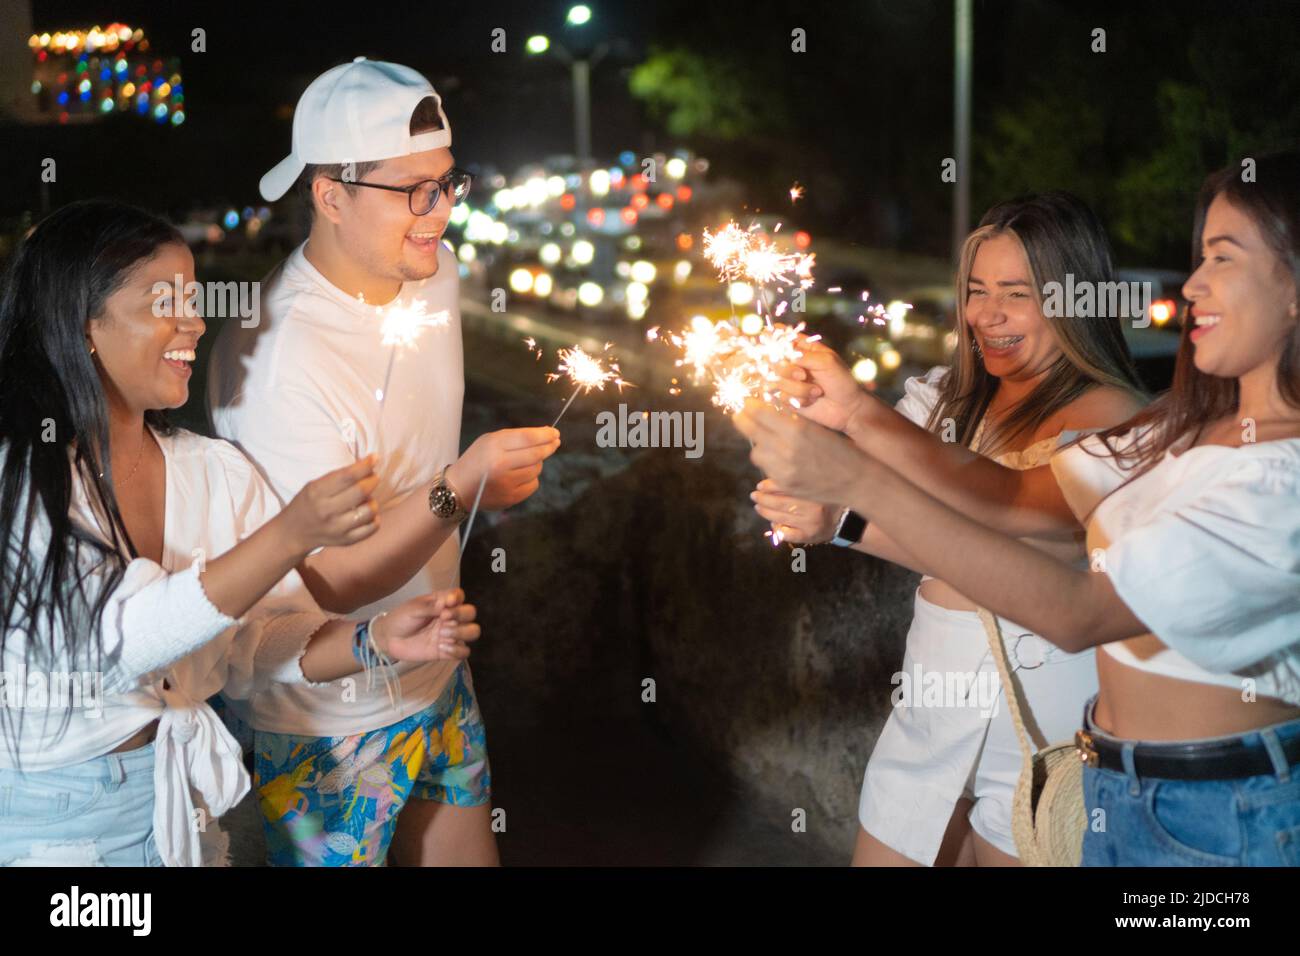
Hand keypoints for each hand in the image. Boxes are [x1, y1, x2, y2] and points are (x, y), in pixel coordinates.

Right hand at [279, 455, 379, 555]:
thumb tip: (367, 466)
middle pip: (361, 491)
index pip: (347, 476)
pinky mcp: (346, 540)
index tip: (374, 458)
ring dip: (373, 500)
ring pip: (370, 510)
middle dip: (373, 480)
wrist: (293, 533)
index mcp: (317, 492)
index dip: (365, 465)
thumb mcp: (314, 485)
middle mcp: (327, 511)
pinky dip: (374, 517)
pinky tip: (367, 513)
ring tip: (366, 498)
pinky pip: (372, 527)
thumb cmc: (308, 504)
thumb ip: (338, 477)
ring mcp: (337, 528)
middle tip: (373, 476)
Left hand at [372, 589, 479, 661]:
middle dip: (461, 616)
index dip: (458, 600)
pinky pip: (464, 652)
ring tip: (442, 635)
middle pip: (470, 613)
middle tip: (443, 620)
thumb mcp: (413, 609)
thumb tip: (450, 602)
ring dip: (461, 633)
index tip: (446, 605)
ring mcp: (450, 634)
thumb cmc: (400, 619)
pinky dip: (457, 650)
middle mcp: (450, 617)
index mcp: (442, 602)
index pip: (460, 596)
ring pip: (472, 632)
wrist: (389, 639)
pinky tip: (442, 648)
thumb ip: (431, 606)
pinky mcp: (447, 651)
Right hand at [445, 427, 560, 511]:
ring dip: (536, 463)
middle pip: (536, 454)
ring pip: (536, 469)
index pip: (528, 438)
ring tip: (523, 461)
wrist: (458, 489)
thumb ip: (516, 437)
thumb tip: (547, 434)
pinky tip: (518, 476)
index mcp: (494, 446)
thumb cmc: (477, 460)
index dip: (545, 435)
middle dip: (549, 447)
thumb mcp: (489, 441)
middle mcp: (500, 465)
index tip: (555, 433)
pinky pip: (533, 484)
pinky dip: (530, 478)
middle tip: (555, 443)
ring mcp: (506, 483)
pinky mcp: (511, 498)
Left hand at [733, 400, 876, 507]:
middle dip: (743, 421)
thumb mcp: (817, 428)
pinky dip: (769, 461)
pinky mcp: (784, 484)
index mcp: (797, 429)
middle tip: (741, 415)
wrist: (855, 481)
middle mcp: (787, 449)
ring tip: (766, 439)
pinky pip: (766, 469)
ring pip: (756, 452)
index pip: (759, 412)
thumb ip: (791, 418)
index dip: (749, 406)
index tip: (746, 402)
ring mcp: (783, 470)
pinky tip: (777, 457)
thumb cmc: (839, 450)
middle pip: (750, 431)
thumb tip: (766, 405)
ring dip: (758, 444)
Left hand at [749, 479, 838, 544]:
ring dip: (766, 512)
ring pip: (780, 518)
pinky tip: (773, 523)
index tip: (760, 485)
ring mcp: (810, 525)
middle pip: (780, 504)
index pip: (786, 488)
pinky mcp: (808, 537)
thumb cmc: (828, 499)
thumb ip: (798, 482)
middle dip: (763, 499)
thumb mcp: (816, 486)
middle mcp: (813, 509)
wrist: (846, 520)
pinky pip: (787, 534)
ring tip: (758, 507)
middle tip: (754, 496)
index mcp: (815, 493)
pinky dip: (777, 529)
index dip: (770, 486)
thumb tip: (771, 478)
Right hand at [774, 338, 872, 432]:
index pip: (779, 337)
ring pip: (775, 381)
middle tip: (803, 375)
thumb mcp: (826, 361)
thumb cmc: (841, 380)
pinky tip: (812, 401)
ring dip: (798, 388)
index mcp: (801, 348)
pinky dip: (799, 399)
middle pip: (771, 360)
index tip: (778, 349)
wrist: (847, 408)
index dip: (772, 340)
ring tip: (817, 391)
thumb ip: (804, 356)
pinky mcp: (787, 398)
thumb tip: (783, 354)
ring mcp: (787, 380)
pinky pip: (782, 397)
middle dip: (786, 370)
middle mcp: (791, 362)